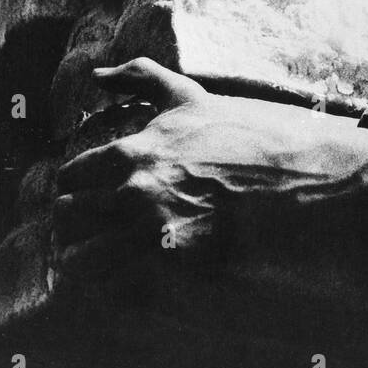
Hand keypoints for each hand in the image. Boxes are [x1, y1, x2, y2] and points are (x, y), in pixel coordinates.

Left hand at [53, 58, 367, 279]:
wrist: (300, 176)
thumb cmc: (246, 136)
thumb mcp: (191, 97)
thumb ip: (140, 78)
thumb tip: (96, 76)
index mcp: (134, 151)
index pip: (69, 177)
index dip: (74, 188)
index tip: (85, 196)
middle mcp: (136, 193)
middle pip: (67, 220)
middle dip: (72, 226)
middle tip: (86, 232)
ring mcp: (155, 234)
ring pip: (82, 262)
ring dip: (85, 263)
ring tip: (101, 264)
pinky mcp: (179, 270)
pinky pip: (119, 292)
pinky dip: (115, 289)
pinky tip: (130, 281)